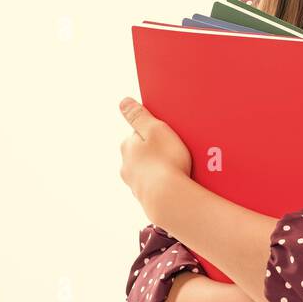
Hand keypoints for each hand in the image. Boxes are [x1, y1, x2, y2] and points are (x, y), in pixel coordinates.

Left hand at [118, 97, 190, 214]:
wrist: (169, 199)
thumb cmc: (166, 162)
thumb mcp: (156, 130)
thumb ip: (139, 115)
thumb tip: (123, 102)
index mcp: (127, 146)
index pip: (140, 133)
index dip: (156, 133)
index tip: (169, 137)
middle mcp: (126, 165)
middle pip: (143, 153)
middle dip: (157, 152)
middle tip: (176, 153)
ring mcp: (134, 184)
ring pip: (148, 171)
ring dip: (160, 170)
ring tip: (179, 171)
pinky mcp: (145, 199)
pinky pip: (156, 187)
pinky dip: (163, 185)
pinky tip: (176, 186)